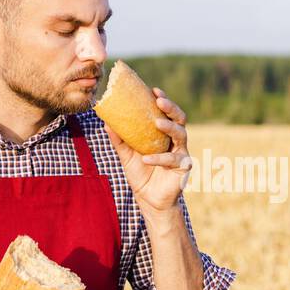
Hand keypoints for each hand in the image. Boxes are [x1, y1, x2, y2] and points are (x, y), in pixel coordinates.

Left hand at [105, 87, 192, 214]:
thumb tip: (106, 121)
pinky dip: (159, 158)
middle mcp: (175, 141)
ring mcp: (181, 153)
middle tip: (160, 101)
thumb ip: (119, 139)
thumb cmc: (140, 175)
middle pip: (179, 118)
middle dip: (171, 108)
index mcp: (163, 134)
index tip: (154, 90)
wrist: (149, 200)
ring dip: (170, 127)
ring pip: (182, 134)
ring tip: (157, 123)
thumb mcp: (126, 155)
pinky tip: (146, 158)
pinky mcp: (183, 168)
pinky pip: (173, 160)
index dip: (162, 100)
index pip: (166, 113)